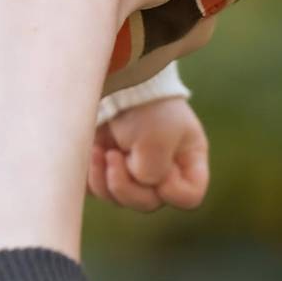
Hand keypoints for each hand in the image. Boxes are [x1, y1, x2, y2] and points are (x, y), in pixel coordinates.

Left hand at [89, 99, 210, 212]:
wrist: (113, 78)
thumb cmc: (145, 105)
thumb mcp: (158, 138)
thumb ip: (152, 173)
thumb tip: (136, 184)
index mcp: (186, 160)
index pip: (188, 197)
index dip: (172, 192)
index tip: (158, 170)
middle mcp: (163, 168)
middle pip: (149, 202)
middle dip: (128, 186)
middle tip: (115, 157)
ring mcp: (133, 168)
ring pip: (120, 199)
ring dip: (106, 180)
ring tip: (101, 152)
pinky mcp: (106, 165)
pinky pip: (98, 189)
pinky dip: (92, 177)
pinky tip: (93, 153)